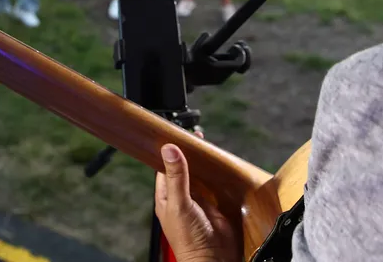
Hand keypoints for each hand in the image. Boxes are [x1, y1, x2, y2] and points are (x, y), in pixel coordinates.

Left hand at [155, 144, 238, 261]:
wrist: (213, 259)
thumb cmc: (188, 239)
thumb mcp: (179, 204)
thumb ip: (176, 177)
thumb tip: (169, 150)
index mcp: (166, 196)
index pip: (164, 167)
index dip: (168, 151)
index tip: (174, 134)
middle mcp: (181, 196)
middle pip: (183, 168)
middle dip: (187, 152)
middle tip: (193, 135)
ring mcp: (199, 199)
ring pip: (199, 174)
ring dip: (202, 161)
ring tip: (205, 144)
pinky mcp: (215, 203)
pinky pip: (215, 182)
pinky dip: (217, 172)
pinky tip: (219, 161)